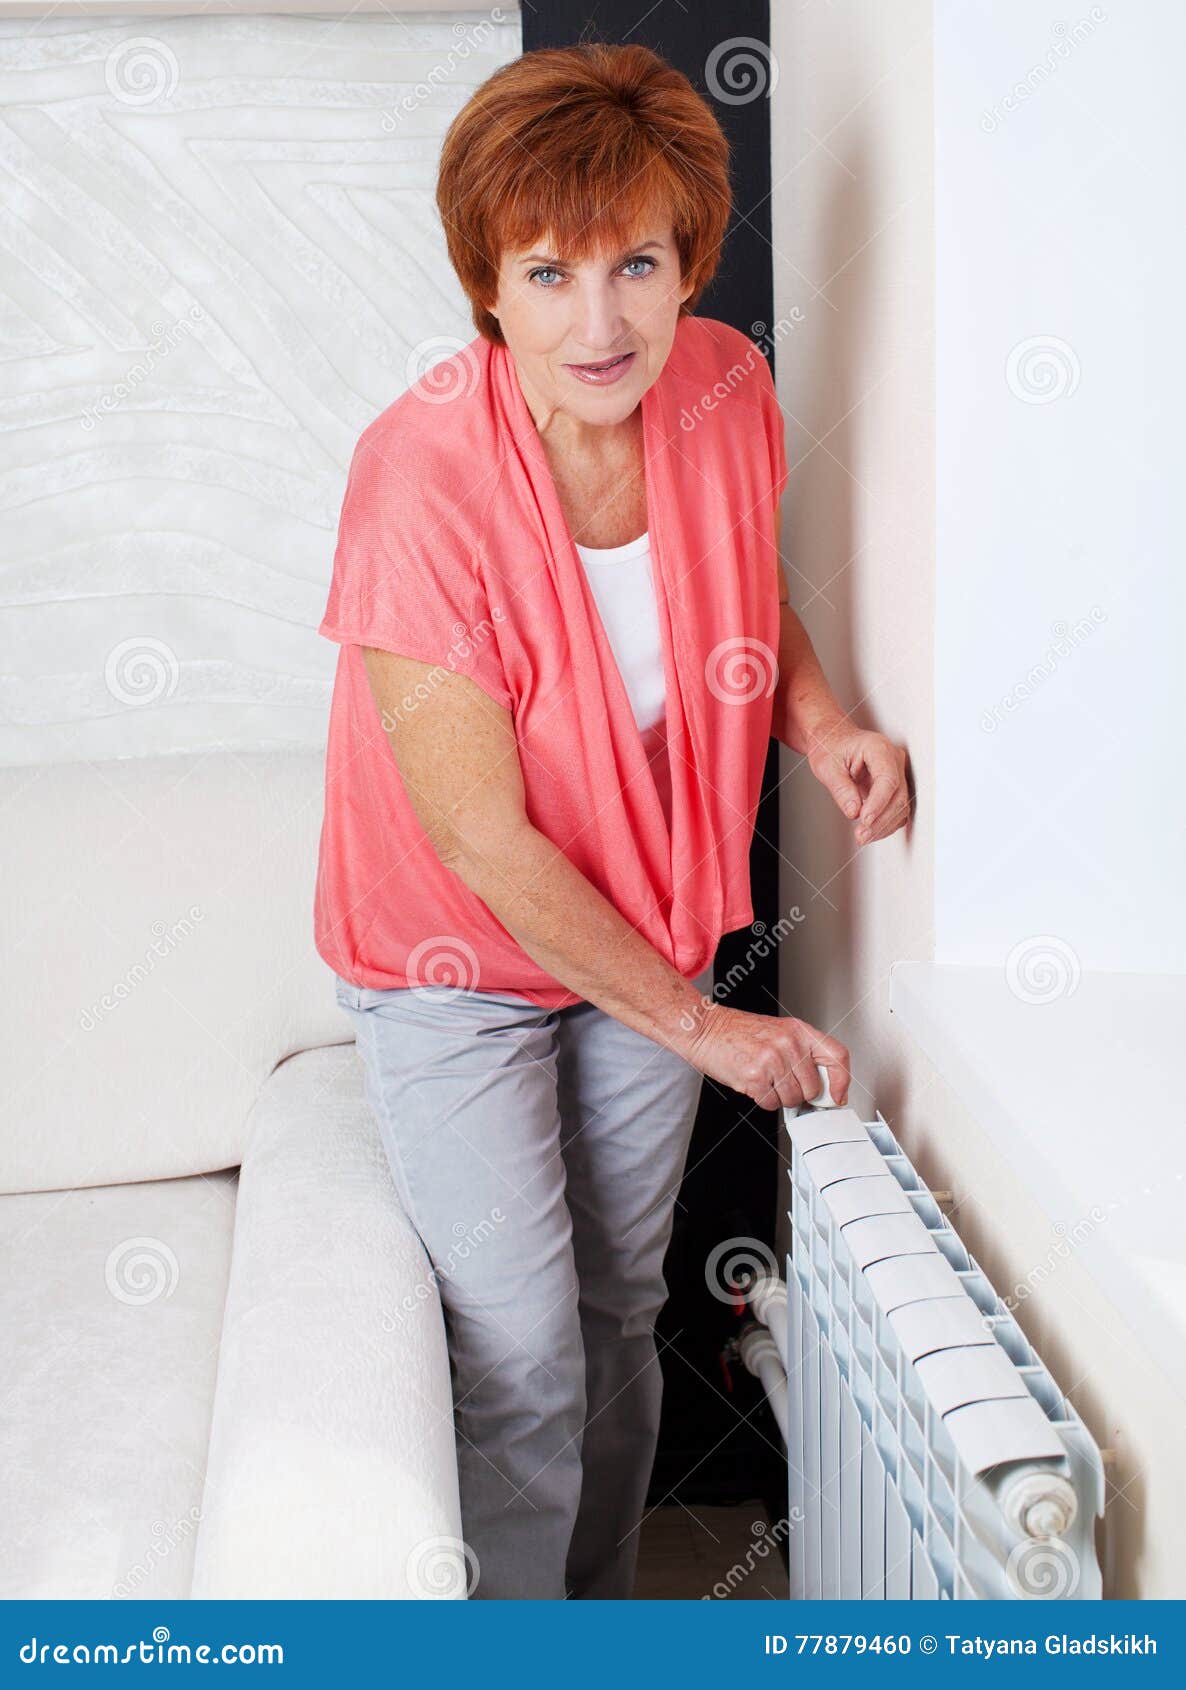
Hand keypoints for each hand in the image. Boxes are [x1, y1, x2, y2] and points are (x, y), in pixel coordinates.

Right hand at [680, 1003, 850, 1112]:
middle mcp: (788, 1043)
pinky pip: (771, 1103)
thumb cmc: (738, 1031)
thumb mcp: (778, 1031)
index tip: (838, 1095)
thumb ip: (802, 1053)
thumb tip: (823, 1085)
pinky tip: (754, 1084)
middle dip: (800, 1094)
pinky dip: (763, 1100)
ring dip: (779, 1098)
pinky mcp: (755, 1076)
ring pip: (793, 1099)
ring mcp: (772, 1059)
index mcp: (798, 1030)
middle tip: (783, 1084)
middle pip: (813, 1088)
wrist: (704, 1028)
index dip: (842, 1080)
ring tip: (765, 1080)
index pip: (837, 1056)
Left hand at [806, 717, 911, 846]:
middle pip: (898, 795)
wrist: (833, 740)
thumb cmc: (831, 747)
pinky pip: (896, 809)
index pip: (888, 779)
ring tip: (863, 836)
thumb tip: (854, 812)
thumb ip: (841, 789)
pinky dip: (885, 823)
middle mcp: (893, 759)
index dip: (878, 803)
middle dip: (881, 820)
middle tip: (861, 835)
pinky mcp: (895, 787)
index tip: (865, 820)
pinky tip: (871, 831)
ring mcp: (897, 773)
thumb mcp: (827, 766)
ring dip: (884, 825)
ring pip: (901, 805)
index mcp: (878, 748)